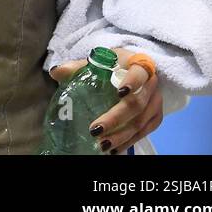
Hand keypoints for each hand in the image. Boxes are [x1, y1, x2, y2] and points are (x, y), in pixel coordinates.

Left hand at [49, 46, 163, 152]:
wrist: (133, 70)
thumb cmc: (112, 65)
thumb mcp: (96, 62)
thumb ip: (77, 66)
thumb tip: (55, 72)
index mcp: (136, 65)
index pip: (138, 73)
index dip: (132, 82)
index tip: (119, 93)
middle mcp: (150, 83)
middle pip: (137, 103)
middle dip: (116, 119)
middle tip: (95, 130)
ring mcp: (155, 100)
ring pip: (141, 121)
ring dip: (122, 135)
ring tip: (102, 145)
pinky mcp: (156, 115)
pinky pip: (146, 131)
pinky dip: (130, 141)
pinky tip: (115, 149)